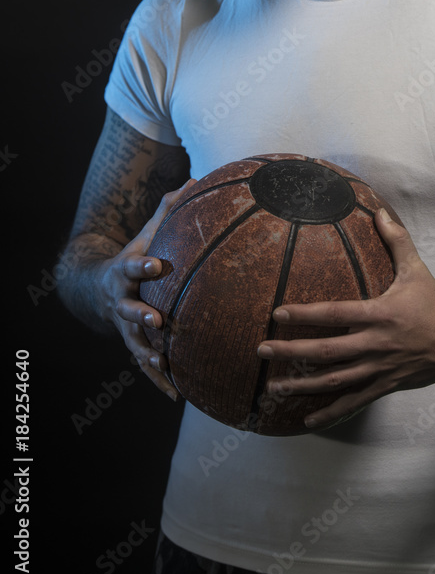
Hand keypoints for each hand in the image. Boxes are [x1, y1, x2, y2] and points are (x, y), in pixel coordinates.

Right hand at [98, 180, 196, 399]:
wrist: (99, 286)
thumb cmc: (137, 254)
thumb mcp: (147, 232)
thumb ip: (169, 210)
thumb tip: (196, 179)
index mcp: (126, 270)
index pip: (134, 266)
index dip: (143, 266)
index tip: (155, 264)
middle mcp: (121, 300)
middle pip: (128, 309)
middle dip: (140, 314)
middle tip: (156, 319)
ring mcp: (124, 326)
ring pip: (133, 342)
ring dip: (146, 352)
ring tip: (162, 362)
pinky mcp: (132, 344)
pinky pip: (144, 365)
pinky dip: (157, 380)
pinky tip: (176, 394)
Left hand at [256, 208, 434, 428]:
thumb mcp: (418, 270)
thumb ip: (397, 240)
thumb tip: (380, 211)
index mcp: (380, 314)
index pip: (335, 314)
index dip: (306, 314)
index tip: (278, 313)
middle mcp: (376, 344)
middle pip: (327, 351)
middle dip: (292, 351)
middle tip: (262, 350)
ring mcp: (379, 369)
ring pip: (335, 380)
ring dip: (302, 385)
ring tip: (272, 387)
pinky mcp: (384, 386)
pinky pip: (353, 402)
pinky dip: (330, 413)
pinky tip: (306, 420)